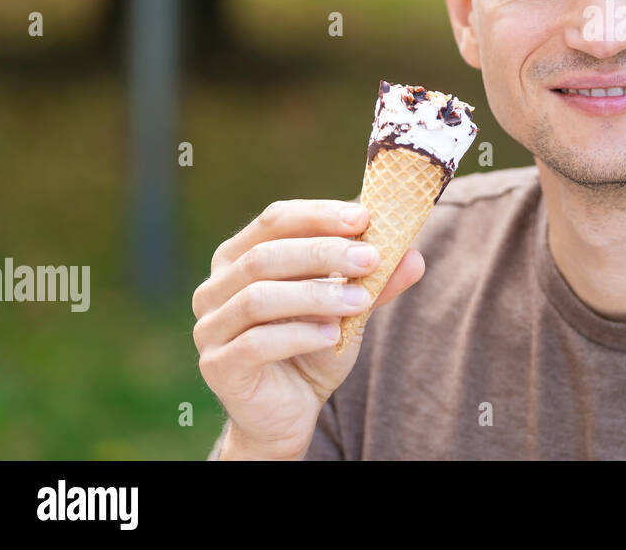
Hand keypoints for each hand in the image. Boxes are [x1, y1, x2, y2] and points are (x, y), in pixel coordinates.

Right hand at [193, 199, 425, 458]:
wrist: (290, 410)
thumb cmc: (314, 344)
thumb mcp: (349, 306)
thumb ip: (375, 281)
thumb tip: (415, 256)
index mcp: (239, 257)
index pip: (275, 220)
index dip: (319, 215)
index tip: (364, 217)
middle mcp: (214, 287)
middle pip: (266, 255)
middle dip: (324, 252)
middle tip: (371, 258)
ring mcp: (210, 327)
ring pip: (258, 297)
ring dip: (316, 294)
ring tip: (360, 300)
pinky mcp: (217, 366)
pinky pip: (255, 343)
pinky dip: (299, 334)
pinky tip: (333, 335)